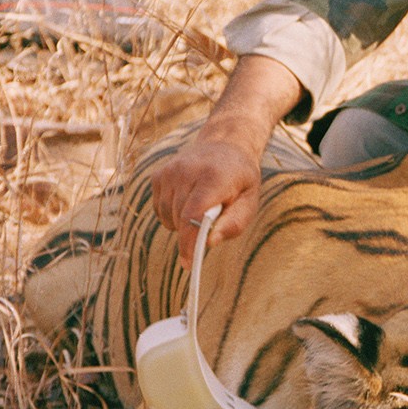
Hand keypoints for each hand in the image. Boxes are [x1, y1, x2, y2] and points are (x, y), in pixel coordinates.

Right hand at [151, 134, 261, 266]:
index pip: (193, 215)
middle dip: (191, 232)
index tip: (189, 263)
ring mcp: (170, 171)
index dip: (189, 242)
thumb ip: (233, 223)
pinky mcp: (159, 175)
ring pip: (166, 216)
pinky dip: (171, 214)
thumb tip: (209, 242)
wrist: (225, 145)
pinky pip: (159, 209)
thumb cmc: (239, 180)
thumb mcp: (249, 201)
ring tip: (200, 209)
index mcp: (213, 177)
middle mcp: (186, 171)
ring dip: (181, 223)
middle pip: (179, 219)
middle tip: (210, 224)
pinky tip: (187, 201)